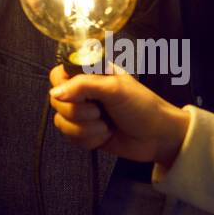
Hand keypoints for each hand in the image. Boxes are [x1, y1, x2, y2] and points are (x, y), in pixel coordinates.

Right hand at [48, 64, 189, 167]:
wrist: (159, 137)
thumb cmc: (142, 106)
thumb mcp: (114, 89)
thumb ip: (82, 86)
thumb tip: (54, 93)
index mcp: (89, 74)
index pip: (57, 75)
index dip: (64, 87)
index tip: (82, 96)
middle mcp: (82, 92)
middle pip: (57, 101)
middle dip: (79, 113)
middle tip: (101, 112)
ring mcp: (83, 114)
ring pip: (61, 122)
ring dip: (85, 129)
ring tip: (106, 126)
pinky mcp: (84, 133)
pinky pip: (69, 137)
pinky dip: (88, 140)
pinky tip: (104, 137)